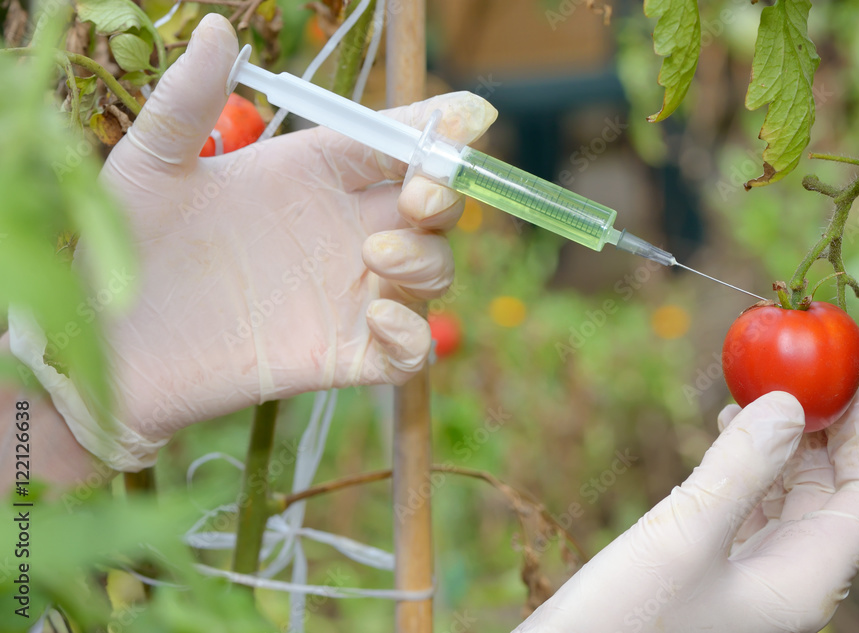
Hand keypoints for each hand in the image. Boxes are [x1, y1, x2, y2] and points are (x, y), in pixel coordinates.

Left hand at [83, 14, 495, 443]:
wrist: (111, 345)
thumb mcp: (152, 165)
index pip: (394, 142)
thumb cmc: (125, 247)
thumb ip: (189, 100)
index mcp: (313, 173)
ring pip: (433, 272)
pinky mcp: (345, 355)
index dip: (439, 128)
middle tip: (419, 196)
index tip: (470, 116)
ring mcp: (349, 294)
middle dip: (445, 195)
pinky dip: (414, 338)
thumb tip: (218, 26)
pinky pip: (409, 351)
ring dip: (426, 261)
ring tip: (377, 257)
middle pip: (433, 206)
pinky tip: (379, 323)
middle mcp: (344, 230)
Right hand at [514, 383, 858, 632]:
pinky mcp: (710, 571)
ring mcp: (748, 578)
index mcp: (803, 581)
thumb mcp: (685, 537)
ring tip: (756, 391)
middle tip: (796, 371)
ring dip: (779, 443)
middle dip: (820, 430)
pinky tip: (723, 433)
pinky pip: (746, 507)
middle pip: (829, 493)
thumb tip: (790, 403)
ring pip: (786, 498)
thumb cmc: (628, 621)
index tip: (841, 379)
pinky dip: (742, 464)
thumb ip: (741, 469)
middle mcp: (786, 580)